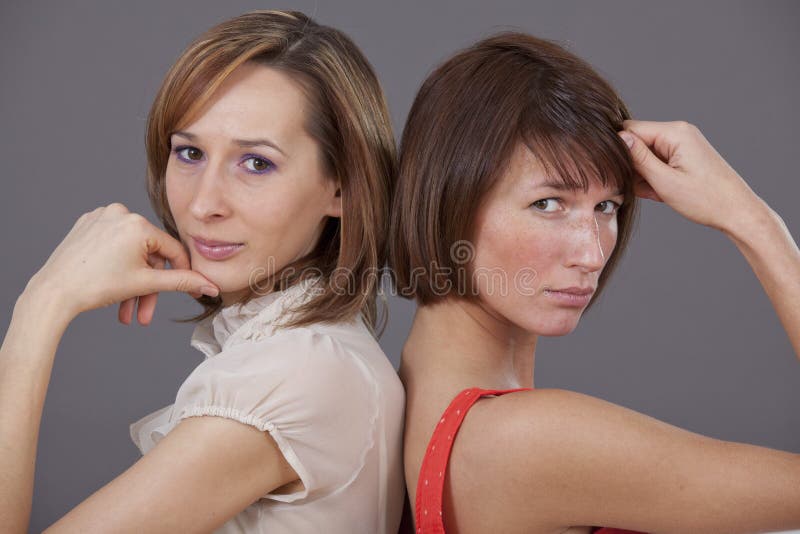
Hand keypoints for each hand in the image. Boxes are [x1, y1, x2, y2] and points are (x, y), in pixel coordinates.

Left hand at [27, 203, 218, 322]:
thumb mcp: (146, 283)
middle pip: (149, 255)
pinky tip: (112, 287)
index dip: (182, 273)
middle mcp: (120, 213)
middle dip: (148, 288)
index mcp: (138, 223)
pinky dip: (117, 266)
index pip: (172, 249)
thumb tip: (210, 286)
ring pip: (131, 253)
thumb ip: (182, 282)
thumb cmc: (96, 286)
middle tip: (144, 314)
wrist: (53, 292)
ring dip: (132, 283)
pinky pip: (113, 245)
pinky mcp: (87, 224)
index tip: (187, 290)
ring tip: (125, 311)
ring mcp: (101, 217)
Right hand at [618, 120, 764, 231]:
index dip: (619, 150)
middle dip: (633, 165)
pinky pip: (658, 161)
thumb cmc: (706, 199)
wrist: (737, 211)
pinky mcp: (684, 155)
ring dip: (643, 174)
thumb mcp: (665, 181)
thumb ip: (639, 158)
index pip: (631, 130)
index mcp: (675, 133)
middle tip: (640, 187)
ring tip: (656, 192)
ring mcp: (683, 144)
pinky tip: (661, 192)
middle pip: (638, 141)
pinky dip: (654, 177)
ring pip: (646, 154)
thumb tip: (619, 138)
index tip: (618, 172)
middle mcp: (679, 132)